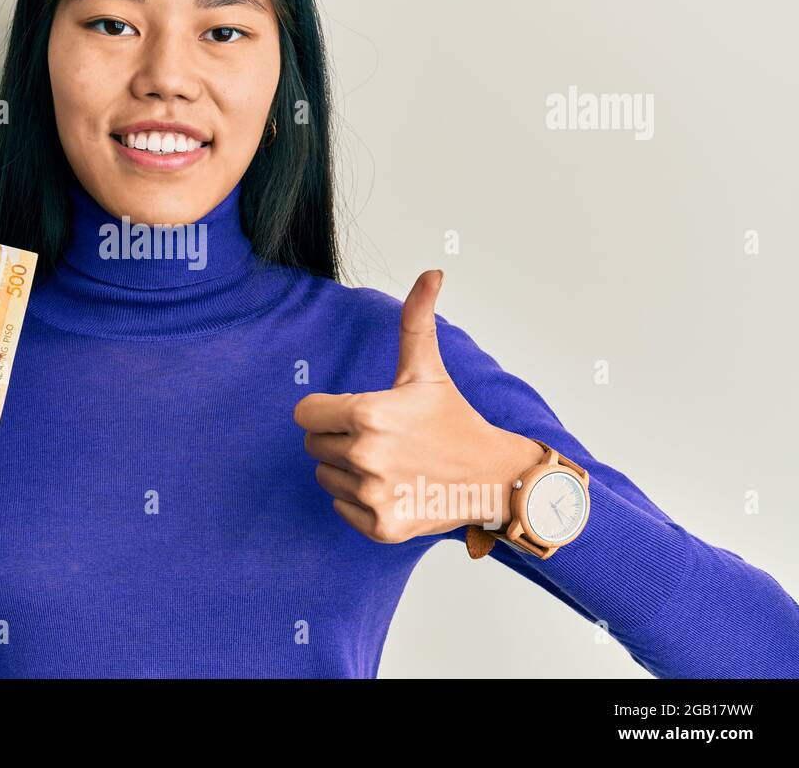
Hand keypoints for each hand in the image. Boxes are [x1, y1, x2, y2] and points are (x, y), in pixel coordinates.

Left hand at [293, 269, 542, 542]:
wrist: (494, 478)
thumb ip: (416, 320)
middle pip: (314, 445)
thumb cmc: (453, 420)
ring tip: (390, 463)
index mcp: (369, 414)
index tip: (355, 413)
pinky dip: (360, 501)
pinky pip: (341, 508)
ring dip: (348, 470)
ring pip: (325, 477)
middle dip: (339, 438)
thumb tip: (432, 271)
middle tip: (381, 438)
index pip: (304, 414)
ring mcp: (374, 494)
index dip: (326, 410)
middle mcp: (366, 455)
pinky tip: (394, 488)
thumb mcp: (428, 371)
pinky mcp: (381, 526)